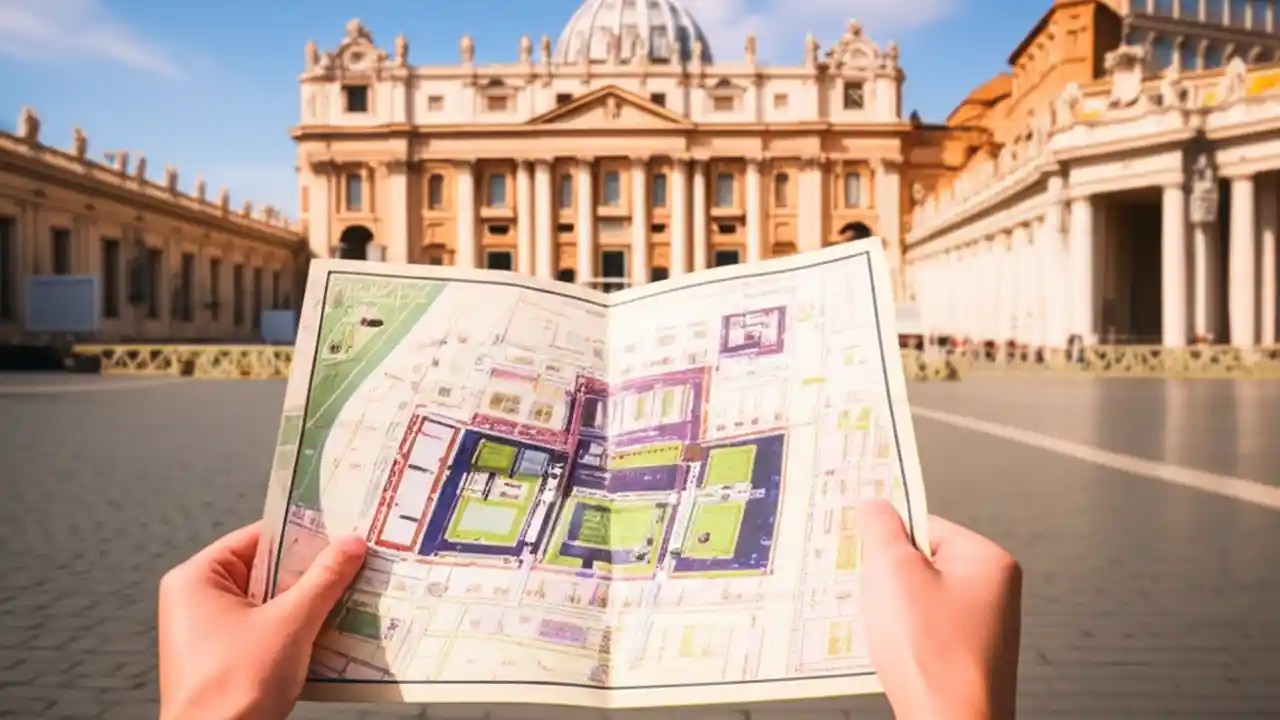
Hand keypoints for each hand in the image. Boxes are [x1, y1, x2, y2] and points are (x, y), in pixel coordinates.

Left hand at [158, 522, 366, 719]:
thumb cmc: (235, 686)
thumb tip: (351, 545)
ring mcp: (207, 633)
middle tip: (352, 561)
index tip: (340, 531)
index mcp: (197, 579)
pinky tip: (330, 628)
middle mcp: (195, 601)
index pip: (257, 538)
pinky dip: (295, 629)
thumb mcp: (291, 623)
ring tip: (348, 593)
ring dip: (307, 603)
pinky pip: (266, 630)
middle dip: (310, 571)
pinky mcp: (222, 660)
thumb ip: (324, 579)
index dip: (301, 534)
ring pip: (269, 602)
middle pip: (265, 571)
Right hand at [858, 500, 1021, 719]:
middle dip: (889, 579)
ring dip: (892, 611)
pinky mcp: (967, 657)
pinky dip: (904, 638)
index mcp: (988, 560)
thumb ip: (881, 528)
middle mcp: (994, 591)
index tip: (866, 555)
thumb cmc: (930, 655)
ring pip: (919, 599)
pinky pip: (925, 631)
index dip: (890, 541)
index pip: (926, 525)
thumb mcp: (892, 572)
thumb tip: (875, 504)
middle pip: (922, 562)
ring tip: (885, 631)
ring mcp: (983, 627)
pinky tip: (895, 653)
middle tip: (873, 596)